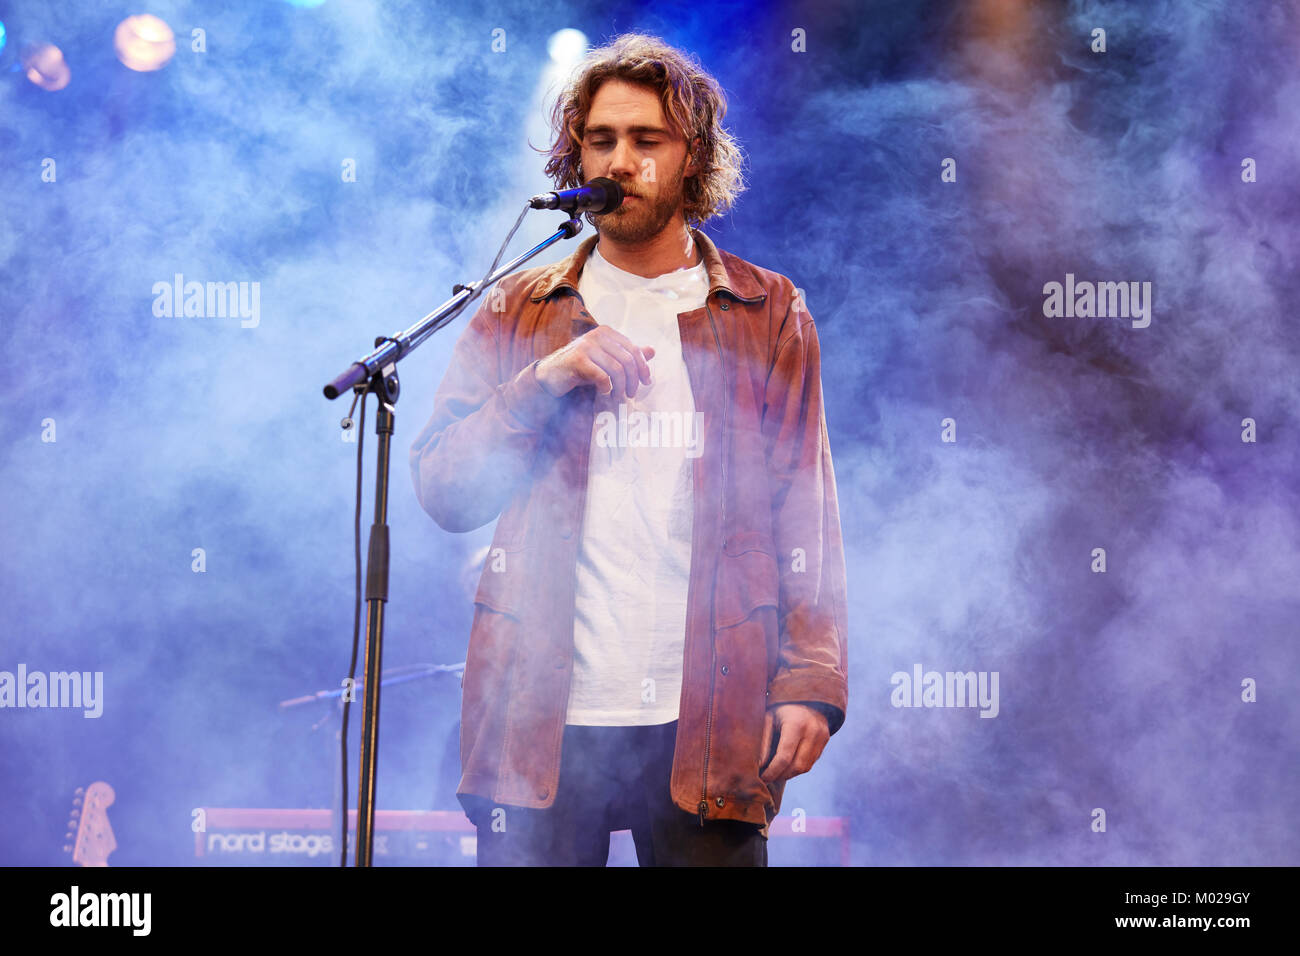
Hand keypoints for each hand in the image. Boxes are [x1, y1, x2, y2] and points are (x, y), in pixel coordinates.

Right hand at [536, 326, 654, 398]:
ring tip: (618, 397)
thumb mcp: (606, 360)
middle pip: (627, 360)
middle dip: (633, 380)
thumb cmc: (581, 368)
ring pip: (617, 369)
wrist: (551, 374)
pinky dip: (606, 387)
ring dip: (620, 387)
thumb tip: (652, 350)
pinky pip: (601, 376)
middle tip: (631, 394)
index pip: (633, 350)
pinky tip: (604, 392)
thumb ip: (627, 355)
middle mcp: (597, 335)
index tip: (646, 382)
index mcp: (606, 332)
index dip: (643, 367)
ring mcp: (586, 346)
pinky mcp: (577, 360)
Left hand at [759, 703, 829, 783]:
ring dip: (789, 774)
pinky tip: (786, 765)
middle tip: (767, 778)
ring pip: (806, 767)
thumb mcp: (769, 719)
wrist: (805, 695)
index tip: (762, 778)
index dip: (773, 771)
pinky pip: (811, 762)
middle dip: (781, 775)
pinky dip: (798, 767)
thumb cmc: (781, 708)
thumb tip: (759, 765)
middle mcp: (813, 731)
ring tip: (775, 772)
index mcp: (796, 724)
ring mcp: (822, 736)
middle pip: (797, 766)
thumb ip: (764, 741)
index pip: (785, 757)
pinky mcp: (826, 741)